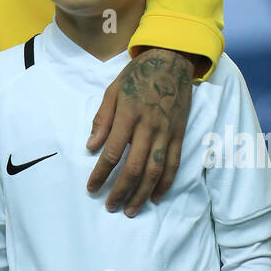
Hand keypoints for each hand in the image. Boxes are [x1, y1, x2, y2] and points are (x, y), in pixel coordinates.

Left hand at [86, 48, 195, 213]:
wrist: (171, 61)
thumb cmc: (137, 75)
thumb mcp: (112, 90)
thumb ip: (102, 119)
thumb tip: (91, 146)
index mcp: (128, 115)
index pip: (113, 152)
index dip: (100, 174)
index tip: (91, 188)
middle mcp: (149, 127)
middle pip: (134, 167)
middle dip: (121, 191)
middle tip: (110, 206)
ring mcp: (167, 132)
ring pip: (155, 170)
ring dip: (142, 193)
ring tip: (131, 209)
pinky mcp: (179, 134)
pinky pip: (174, 164)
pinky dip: (166, 183)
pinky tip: (155, 196)